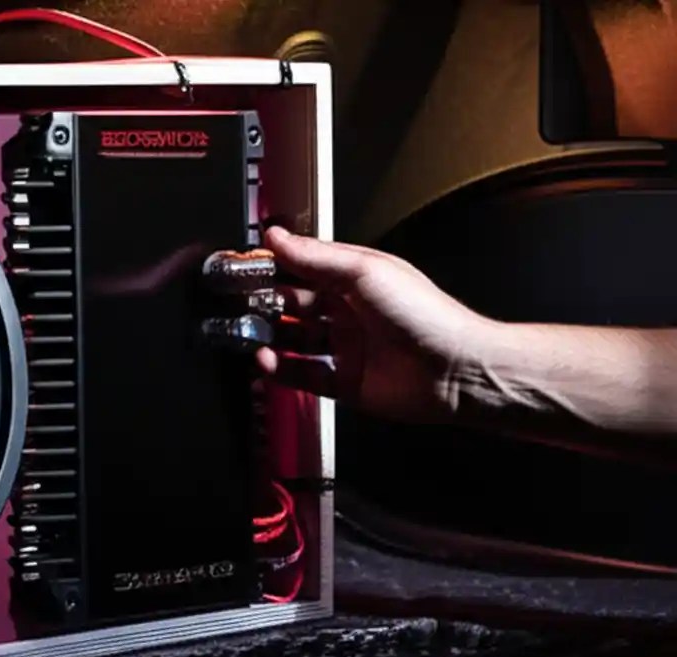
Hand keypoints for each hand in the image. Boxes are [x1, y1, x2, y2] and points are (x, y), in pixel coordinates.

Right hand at [258, 227, 491, 423]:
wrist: (455, 371)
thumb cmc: (426, 316)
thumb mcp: (364, 271)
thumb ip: (315, 256)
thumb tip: (276, 236)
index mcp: (353, 278)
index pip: (302, 267)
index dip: (272, 266)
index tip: (244, 266)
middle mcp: (347, 311)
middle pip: (292, 305)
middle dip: (264, 303)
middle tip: (238, 305)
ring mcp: (345, 347)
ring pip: (293, 341)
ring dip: (268, 338)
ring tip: (248, 336)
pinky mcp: (345, 382)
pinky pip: (303, 375)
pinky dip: (281, 370)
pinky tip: (267, 362)